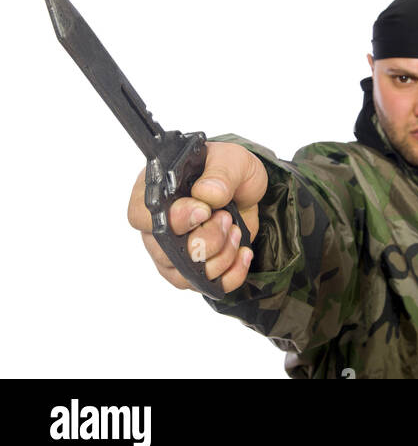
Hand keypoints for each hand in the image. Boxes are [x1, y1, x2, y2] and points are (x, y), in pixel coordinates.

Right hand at [127, 142, 266, 293]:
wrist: (249, 190)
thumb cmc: (230, 171)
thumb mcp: (232, 160)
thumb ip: (220, 174)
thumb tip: (207, 194)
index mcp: (156, 192)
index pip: (141, 216)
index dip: (172, 220)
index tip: (204, 211)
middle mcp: (158, 226)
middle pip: (165, 252)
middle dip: (206, 239)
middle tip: (226, 218)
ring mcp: (173, 251)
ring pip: (185, 274)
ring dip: (221, 256)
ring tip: (236, 230)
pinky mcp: (195, 269)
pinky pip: (206, 285)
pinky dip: (230, 274)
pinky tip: (243, 252)